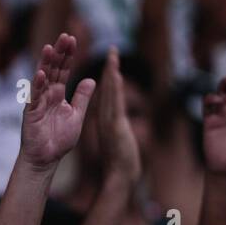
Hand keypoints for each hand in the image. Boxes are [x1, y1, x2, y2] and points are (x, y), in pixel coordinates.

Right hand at [20, 34, 95, 167]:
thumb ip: (83, 97)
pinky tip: (41, 74)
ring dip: (45, 64)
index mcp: (58, 94)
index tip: (73, 40)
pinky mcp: (30, 114)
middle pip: (53, 70)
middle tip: (66, 37)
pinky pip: (34, 98)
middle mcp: (47, 95)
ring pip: (41, 79)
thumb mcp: (77, 115)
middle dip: (59, 53)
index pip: (64, 71)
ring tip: (50, 47)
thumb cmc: (59, 138)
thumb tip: (91, 79)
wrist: (47, 158)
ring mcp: (37, 102)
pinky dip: (37, 86)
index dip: (68, 56)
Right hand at [96, 47, 141, 183]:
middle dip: (110, 67)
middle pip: (108, 87)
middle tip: (113, 49)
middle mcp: (105, 116)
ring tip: (114, 55)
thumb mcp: (118, 136)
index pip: (108, 92)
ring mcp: (109, 120)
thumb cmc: (120, 159)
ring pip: (110, 91)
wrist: (120, 175)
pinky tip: (116, 75)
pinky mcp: (115, 126)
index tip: (112, 60)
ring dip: (112, 72)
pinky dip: (114, 88)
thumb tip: (119, 118)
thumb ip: (117, 124)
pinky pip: (114, 102)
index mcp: (106, 118)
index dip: (109, 75)